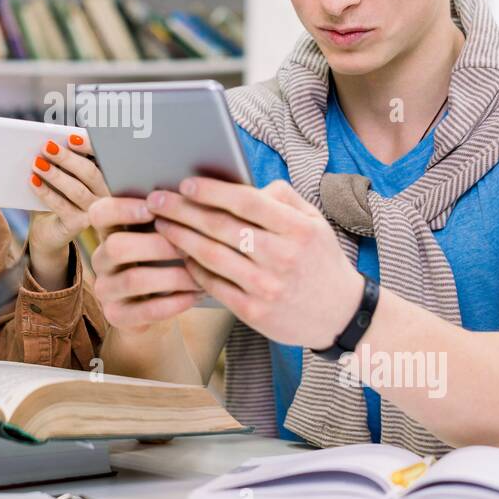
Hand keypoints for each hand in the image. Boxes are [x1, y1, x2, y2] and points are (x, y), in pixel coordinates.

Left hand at [26, 133, 108, 289]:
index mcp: (104, 177)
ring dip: (55, 175)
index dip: (90, 146)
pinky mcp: (79, 224)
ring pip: (77, 190)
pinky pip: (62, 206)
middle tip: (48, 146)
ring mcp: (94, 211)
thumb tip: (50, 143)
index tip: (71, 138)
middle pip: (91, 173)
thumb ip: (62, 161)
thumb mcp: (62, 176)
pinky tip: (33, 181)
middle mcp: (104, 195)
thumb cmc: (57, 197)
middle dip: (68, 158)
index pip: (103, 158)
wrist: (48, 231)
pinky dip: (46, 192)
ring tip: (37, 163)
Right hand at [89, 195, 203, 329]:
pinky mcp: (116, 315)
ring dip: (173, 276)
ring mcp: (105, 289)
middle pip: (116, 246)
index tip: (152, 208)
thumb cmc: (166, 261)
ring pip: (133, 279)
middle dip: (157, 245)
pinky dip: (174, 302)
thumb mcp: (162, 237)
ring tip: (201, 275)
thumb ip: (169, 218)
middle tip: (190, 247)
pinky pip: (145, 310)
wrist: (159, 306)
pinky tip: (195, 295)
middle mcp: (101, 259)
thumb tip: (194, 196)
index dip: (122, 208)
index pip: (100, 213)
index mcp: (109, 231)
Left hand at [147, 177, 362, 347]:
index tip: (185, 183)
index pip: (246, 202)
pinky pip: (213, 284)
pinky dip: (193, 268)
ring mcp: (266, 286)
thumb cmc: (321, 261)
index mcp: (298, 229)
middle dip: (182, 210)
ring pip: (211, 255)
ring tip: (161, 224)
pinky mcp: (254, 312)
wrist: (341, 315)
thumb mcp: (314, 222)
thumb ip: (281, 198)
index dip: (210, 191)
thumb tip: (241, 186)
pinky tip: (181, 255)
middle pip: (220, 227)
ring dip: (180, 237)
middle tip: (157, 200)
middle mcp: (282, 257)